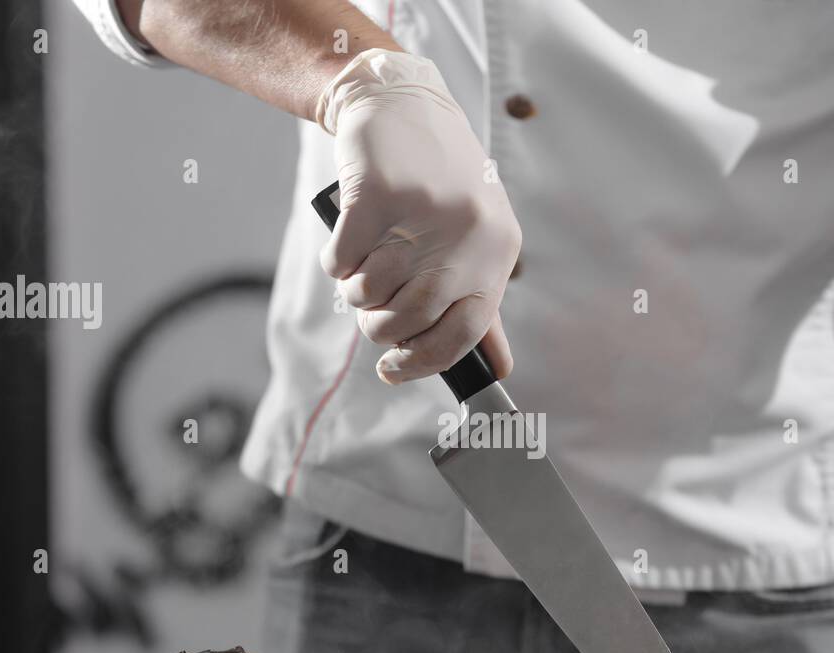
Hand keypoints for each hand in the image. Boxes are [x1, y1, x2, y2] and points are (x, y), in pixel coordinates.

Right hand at [316, 50, 521, 383]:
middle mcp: (466, 234)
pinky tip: (347, 239)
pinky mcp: (376, 195)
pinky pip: (341, 262)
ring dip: (355, 293)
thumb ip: (481, 301)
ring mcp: (421, 214)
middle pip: (411, 320)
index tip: (393, 369)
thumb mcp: (476, 237)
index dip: (423, 363)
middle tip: (370, 316)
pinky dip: (335, 261)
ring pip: (370, 294)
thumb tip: (497, 369)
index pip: (465, 335)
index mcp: (497, 251)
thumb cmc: (438, 180)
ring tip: (362, 269)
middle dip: (380, 330)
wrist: (400, 102)